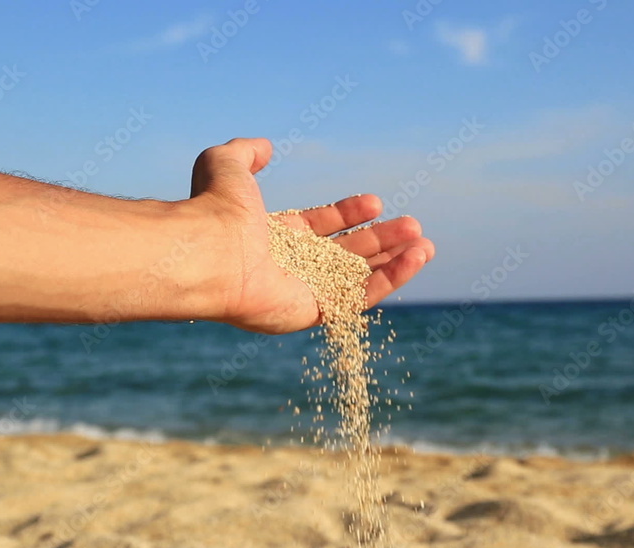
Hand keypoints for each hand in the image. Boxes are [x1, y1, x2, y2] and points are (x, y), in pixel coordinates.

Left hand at [188, 138, 434, 333]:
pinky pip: (360, 299)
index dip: (348, 214)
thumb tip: (264, 147)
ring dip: (394, 261)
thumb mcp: (226, 164)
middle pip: (346, 253)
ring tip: (425, 244)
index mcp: (274, 236)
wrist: (208, 250)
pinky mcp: (314, 313)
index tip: (374, 202)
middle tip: (412, 225)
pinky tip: (416, 259)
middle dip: (381, 239)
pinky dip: (391, 280)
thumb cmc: (215, 208)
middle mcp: (290, 265)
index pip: (320, 226)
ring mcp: (303, 291)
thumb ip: (244, 153)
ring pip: (359, 278)